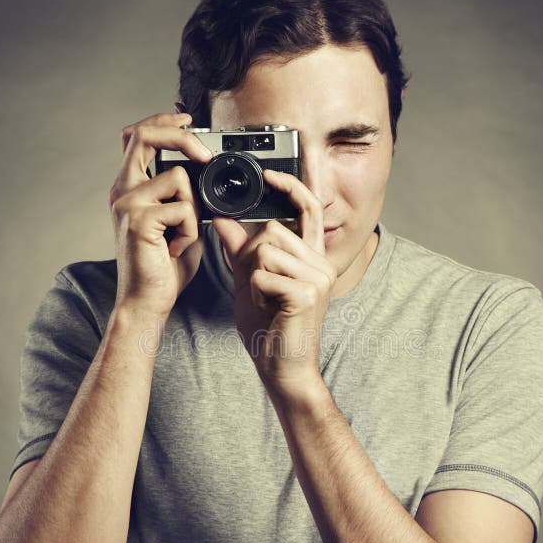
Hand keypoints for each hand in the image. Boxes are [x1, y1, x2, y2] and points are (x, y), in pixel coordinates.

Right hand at [108, 111, 212, 319]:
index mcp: (129, 187)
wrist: (147, 301)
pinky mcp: (138, 220)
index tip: (187, 118)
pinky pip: (184, 209)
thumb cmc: (165, 266)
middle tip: (205, 155)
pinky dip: (191, 232)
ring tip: (180, 238)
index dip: (161, 121)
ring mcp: (127, 203)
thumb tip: (204, 172)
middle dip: (181, 136)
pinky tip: (176, 250)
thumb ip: (186, 196)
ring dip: (193, 211)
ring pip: (178, 178)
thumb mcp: (180, 222)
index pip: (136, 136)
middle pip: (143, 135)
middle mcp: (122, 190)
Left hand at [213, 169, 336, 398]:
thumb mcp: (250, 282)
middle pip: (272, 231)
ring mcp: (317, 278)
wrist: (282, 368)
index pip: (308, 210)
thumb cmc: (269, 329)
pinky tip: (268, 309)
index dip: (291, 187)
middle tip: (259, 288)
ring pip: (265, 250)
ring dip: (253, 276)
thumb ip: (240, 251)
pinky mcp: (306, 294)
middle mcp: (320, 264)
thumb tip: (223, 220)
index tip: (270, 174)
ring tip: (265, 300)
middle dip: (253, 256)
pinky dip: (256, 292)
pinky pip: (263, 274)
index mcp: (311, 258)